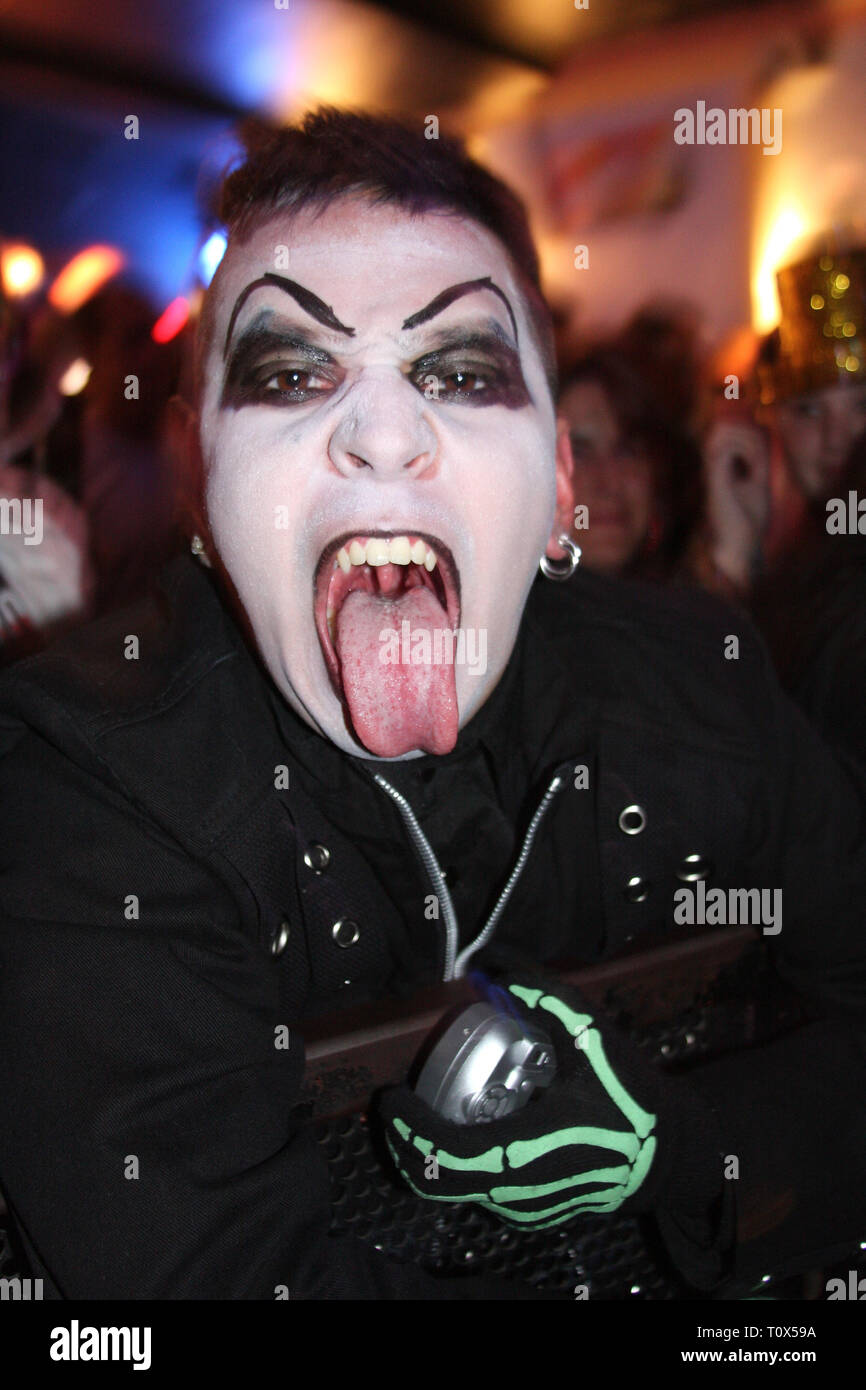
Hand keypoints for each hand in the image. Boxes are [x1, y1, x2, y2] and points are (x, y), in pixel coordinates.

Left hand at [378, 975, 664, 1230]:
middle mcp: (518, 1193)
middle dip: (410, 1142)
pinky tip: (472, 1129)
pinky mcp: (534, 1214)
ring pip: (460, 1188)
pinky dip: (463, 1164)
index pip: (443, 1157)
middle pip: (439, 1180)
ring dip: (435, 1152)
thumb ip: (538, 992)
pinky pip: (483, 1192)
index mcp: (524, 1153)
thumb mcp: (588, 1035)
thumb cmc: (630, 1097)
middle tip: (399, 1107)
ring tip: (431, 1110)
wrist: (672, 1153)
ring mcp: (526, 1210)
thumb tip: (489, 958)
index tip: (391, 1098)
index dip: (407, 1130)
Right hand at [702, 418, 770, 588]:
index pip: (727, 430)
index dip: (748, 431)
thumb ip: (757, 462)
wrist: (739, 546)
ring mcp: (713, 472)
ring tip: (757, 459)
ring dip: (746, 440)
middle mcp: (714, 466)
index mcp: (722, 466)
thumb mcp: (758, 483)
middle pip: (722, 426)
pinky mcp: (716, 481)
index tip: (763, 453)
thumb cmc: (748, 519)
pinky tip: (754, 467)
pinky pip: (724, 450)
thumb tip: (763, 439)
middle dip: (747, 431)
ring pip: (721, 433)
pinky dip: (744, 452)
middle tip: (761, 453)